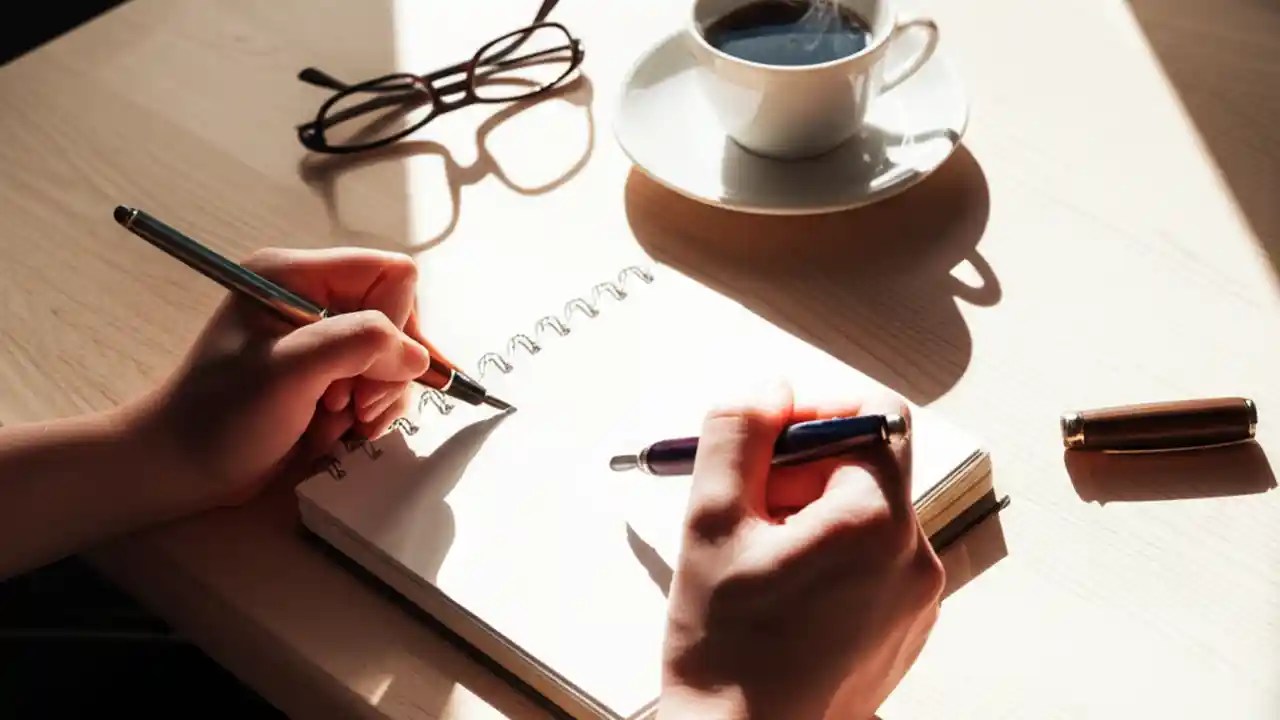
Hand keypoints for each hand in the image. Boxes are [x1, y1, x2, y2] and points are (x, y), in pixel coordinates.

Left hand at [131, 247, 430, 509]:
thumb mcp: (290, 370)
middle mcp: (315, 301)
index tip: (371, 371)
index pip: (391, 274)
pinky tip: (334, 432)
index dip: (398, 321)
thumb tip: (417, 356)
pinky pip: (379, 387)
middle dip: (386, 369)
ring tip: (338, 423)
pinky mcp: (328, 378)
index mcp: (298, 276)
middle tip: (352, 406)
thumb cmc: (222, 415)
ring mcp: (322, 342)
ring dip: (376, 399)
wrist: (181, 468)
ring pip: (394, 359)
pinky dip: (367, 415)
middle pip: (398, 319)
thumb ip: (360, 344)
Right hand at [658, 380, 943, 719]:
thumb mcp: (710, 521)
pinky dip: (831, 555)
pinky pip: (875, 560)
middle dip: (803, 471)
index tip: (769, 444)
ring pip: (868, 514)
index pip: (875, 417)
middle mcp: (914, 559)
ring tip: (760, 557)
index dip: (816, 414)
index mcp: (875, 524)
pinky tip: (783, 590)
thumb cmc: (726, 651)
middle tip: (748, 507)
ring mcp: (917, 600)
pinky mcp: (906, 628)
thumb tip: (771, 391)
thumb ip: (739, 434)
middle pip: (869, 466)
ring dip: (813, 514)